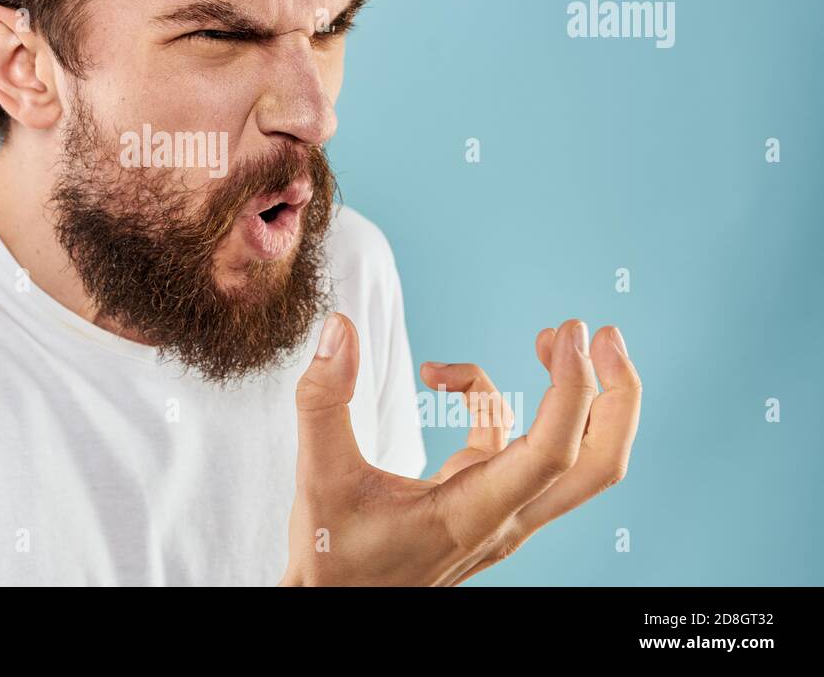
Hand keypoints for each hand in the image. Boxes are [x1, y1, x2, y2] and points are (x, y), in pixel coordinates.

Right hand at [279, 314, 641, 584]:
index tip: (567, 333)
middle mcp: (502, 516)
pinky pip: (508, 442)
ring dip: (577, 396)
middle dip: (616, 395)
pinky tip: (442, 376)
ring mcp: (498, 510)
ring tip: (552, 338)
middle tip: (600, 334)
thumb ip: (324, 400)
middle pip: (598, 465)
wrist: (334, 604)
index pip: (551, 454)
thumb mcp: (318, 475)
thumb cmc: (331, 555)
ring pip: (572, 458)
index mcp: (473, 514)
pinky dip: (486, 399)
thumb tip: (339, 329)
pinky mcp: (480, 500)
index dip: (571, 389)